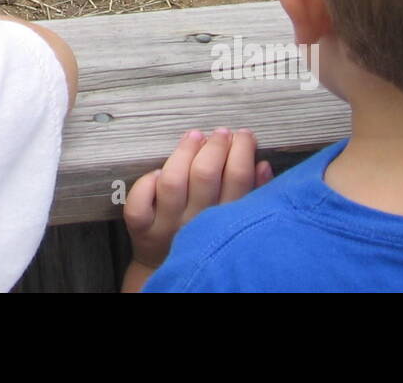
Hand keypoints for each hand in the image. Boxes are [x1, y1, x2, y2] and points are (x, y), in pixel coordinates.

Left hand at [124, 127, 273, 273]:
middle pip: (205, 175)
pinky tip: (158, 170)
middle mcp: (196, 223)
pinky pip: (140, 202)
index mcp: (224, 221)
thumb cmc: (209, 233)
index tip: (244, 135)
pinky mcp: (141, 228)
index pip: (238, 178)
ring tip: (195, 136)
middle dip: (216, 146)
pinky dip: (147, 182)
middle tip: (222, 132)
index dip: (242, 150)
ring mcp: (166, 226)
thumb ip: (253, 192)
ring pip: (172, 182)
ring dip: (184, 152)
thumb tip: (262, 164)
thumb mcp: (236, 217)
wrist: (175, 270)